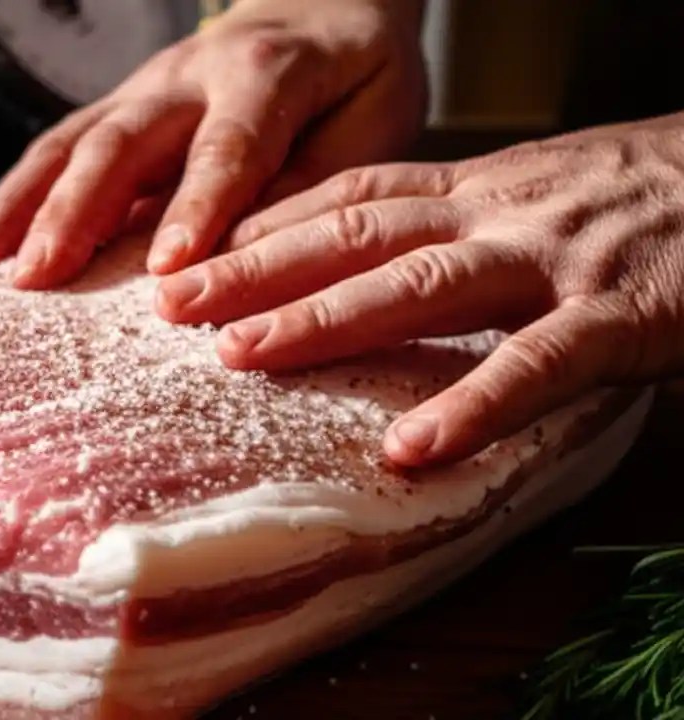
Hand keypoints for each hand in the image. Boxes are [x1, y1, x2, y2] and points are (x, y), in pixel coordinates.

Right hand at [0, 0, 427, 287]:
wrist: (322, 3)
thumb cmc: (355, 77)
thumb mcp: (373, 120)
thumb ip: (316, 180)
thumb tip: (254, 249)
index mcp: (264, 77)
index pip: (226, 148)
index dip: (194, 210)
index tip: (164, 272)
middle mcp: (186, 77)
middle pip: (119, 143)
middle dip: (73, 212)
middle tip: (36, 278)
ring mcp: (138, 89)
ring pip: (66, 144)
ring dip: (18, 209)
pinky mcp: (113, 108)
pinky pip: (51, 152)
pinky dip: (10, 203)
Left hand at [156, 114, 683, 466]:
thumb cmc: (655, 197)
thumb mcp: (543, 193)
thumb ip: (463, 223)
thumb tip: (381, 263)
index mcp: (482, 188)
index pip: (354, 197)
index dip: (268, 223)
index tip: (192, 252)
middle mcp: (502, 214)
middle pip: (357, 236)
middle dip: (256, 268)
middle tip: (168, 302)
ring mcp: (558, 261)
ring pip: (421, 285)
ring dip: (323, 319)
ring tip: (239, 357)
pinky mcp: (624, 316)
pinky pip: (539, 365)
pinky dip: (474, 405)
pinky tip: (410, 448)